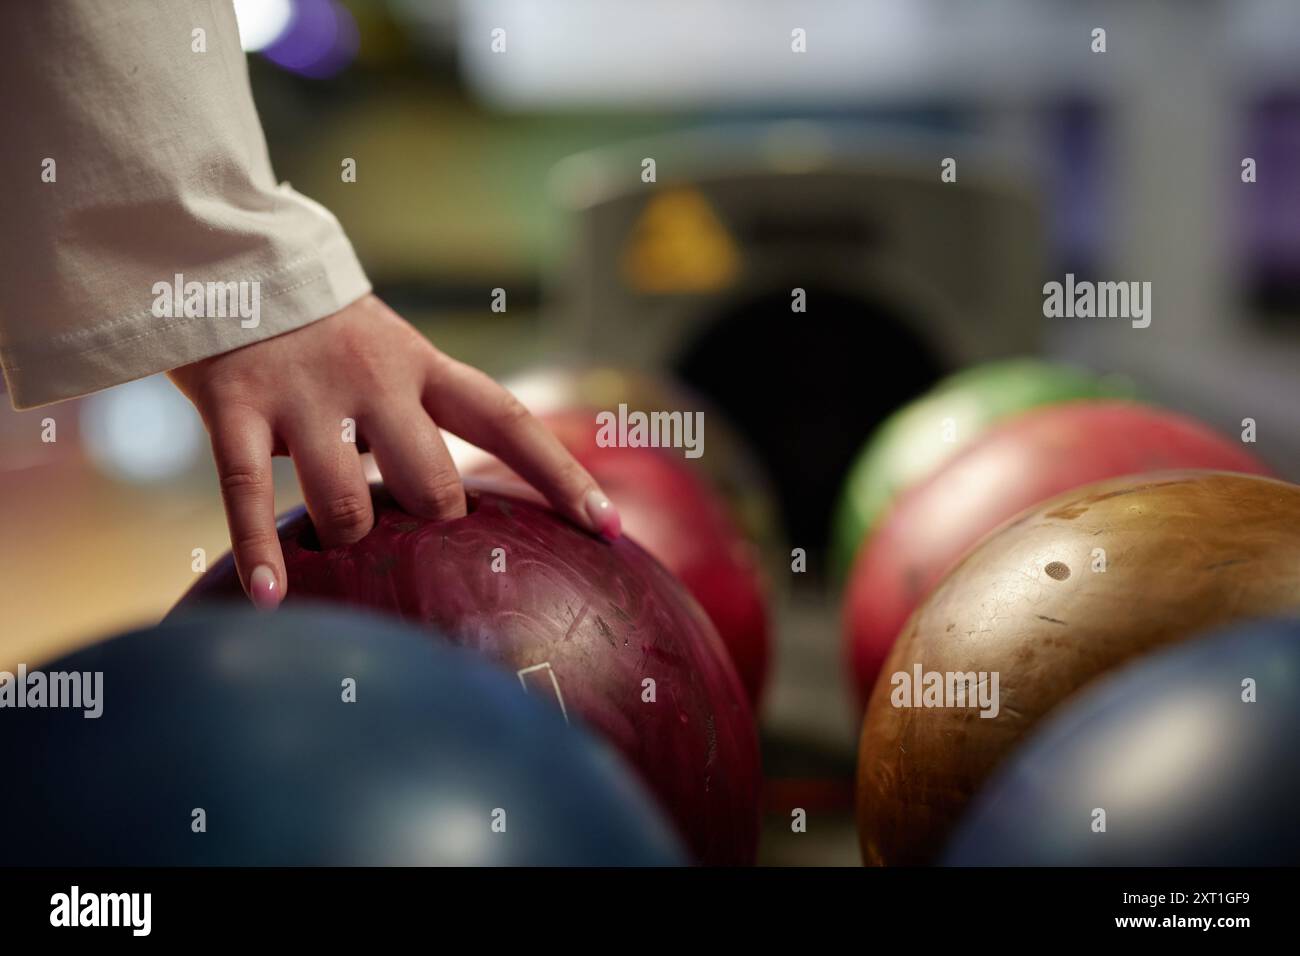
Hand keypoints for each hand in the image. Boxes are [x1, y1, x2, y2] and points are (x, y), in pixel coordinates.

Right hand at [168, 294, 620, 609]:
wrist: (227, 257)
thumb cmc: (322, 333)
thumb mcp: (392, 358)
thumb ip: (422, 421)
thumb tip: (451, 512)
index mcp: (423, 366)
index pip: (509, 424)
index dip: (561, 476)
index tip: (609, 527)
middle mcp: (375, 378)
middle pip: (432, 483)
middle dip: (435, 528)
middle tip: (422, 548)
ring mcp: (305, 392)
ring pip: (346, 502)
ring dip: (349, 542)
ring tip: (337, 554)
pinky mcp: (235, 402)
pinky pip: (248, 491)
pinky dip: (260, 551)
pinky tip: (270, 598)